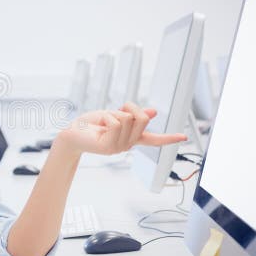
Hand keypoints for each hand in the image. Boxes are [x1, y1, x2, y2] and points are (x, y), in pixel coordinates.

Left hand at [56, 102, 186, 155]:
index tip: (184, 136)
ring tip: (102, 123)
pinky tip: (99, 127)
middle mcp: (128, 144)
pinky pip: (116, 122)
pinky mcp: (110, 146)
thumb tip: (153, 112)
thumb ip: (133, 116)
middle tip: (114, 113)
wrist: (71, 135)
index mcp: (131, 138)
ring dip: (113, 113)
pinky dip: (106, 117)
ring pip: (128, 118)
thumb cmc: (90, 125)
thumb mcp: (114, 116)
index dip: (169, 137)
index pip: (153, 139)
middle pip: (143, 117)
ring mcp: (119, 147)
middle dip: (129, 107)